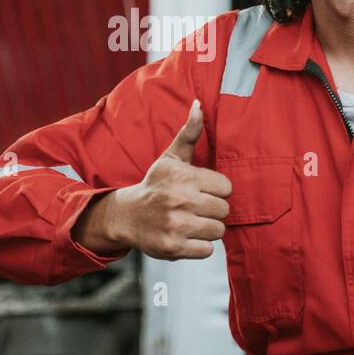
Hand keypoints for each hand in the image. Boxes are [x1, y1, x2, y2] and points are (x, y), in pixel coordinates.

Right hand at [73, 99, 231, 259]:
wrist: (127, 215)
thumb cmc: (156, 184)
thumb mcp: (171, 158)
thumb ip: (189, 133)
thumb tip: (198, 104)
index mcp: (183, 176)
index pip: (226, 187)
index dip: (217, 190)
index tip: (202, 190)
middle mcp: (179, 200)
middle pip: (224, 210)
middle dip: (213, 210)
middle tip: (196, 207)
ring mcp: (176, 225)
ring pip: (218, 231)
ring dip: (208, 228)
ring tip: (191, 221)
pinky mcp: (173, 247)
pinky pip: (207, 250)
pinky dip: (199, 246)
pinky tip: (185, 236)